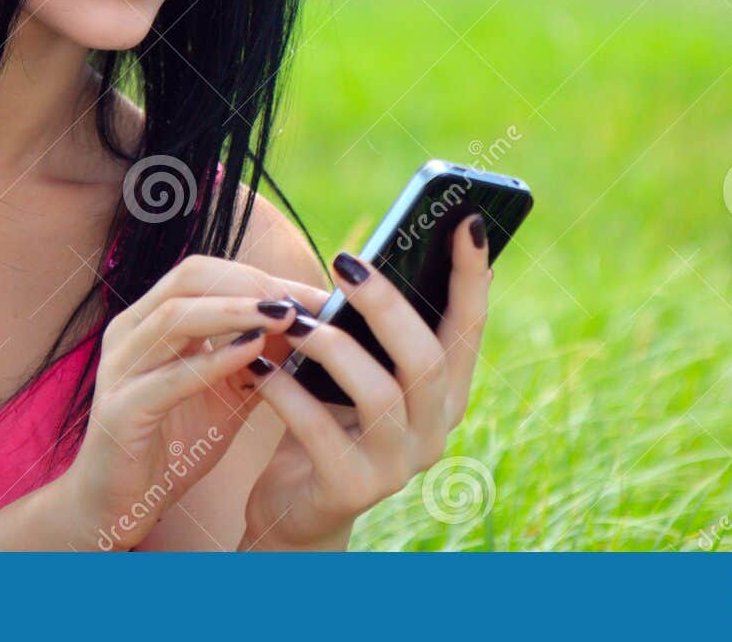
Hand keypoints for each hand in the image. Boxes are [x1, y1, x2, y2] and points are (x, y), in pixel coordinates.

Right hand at [59, 255, 330, 549]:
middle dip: (251, 284)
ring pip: (176, 316)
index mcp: (150, 319)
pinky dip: (214, 361)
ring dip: (236, 311)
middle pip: (190, 278)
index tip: (313, 293)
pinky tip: (253, 354)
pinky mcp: (121, 411)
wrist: (121, 506)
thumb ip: (259, 359)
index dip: (261, 276)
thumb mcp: (226, 394)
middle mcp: (130, 332)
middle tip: (299, 302)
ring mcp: (120, 368)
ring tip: (283, 317)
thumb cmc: (172, 446)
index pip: (207, 273)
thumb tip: (307, 325)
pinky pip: (170, 377)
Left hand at [239, 212, 491, 549]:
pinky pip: (319, 431)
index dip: (472, 276)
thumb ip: (369, 332)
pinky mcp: (351, 491)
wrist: (293, 511)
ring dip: (331, 346)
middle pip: (426, 359)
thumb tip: (360, 259)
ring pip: (379, 394)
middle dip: (386, 305)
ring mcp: (397, 466)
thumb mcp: (353, 373)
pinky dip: (286, 393)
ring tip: (290, 317)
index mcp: (445, 394)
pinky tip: (258, 366)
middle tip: (345, 260)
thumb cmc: (326, 421)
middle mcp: (434, 431)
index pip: (469, 328)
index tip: (468, 220)